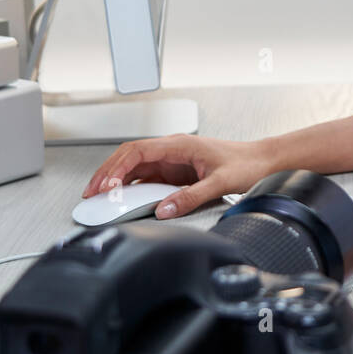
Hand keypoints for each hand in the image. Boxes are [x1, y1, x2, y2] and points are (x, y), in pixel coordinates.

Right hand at [81, 133, 270, 218]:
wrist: (262, 161)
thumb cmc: (245, 163)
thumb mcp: (219, 182)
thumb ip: (191, 197)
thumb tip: (164, 209)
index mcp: (179, 144)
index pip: (137, 151)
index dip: (117, 168)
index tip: (105, 185)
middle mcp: (172, 150)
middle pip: (129, 157)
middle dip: (106, 173)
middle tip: (91, 193)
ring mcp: (172, 160)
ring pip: (134, 167)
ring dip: (115, 180)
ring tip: (99, 197)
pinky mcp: (175, 172)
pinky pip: (146, 177)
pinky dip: (130, 187)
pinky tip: (121, 198)